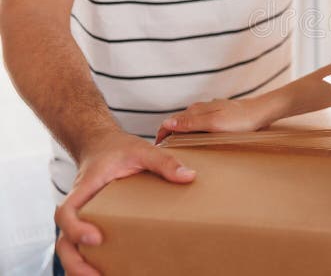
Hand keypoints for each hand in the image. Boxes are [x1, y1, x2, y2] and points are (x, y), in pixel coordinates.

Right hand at [55, 130, 195, 275]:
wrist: (102, 145)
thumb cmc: (117, 148)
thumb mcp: (142, 150)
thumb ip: (163, 161)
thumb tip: (188, 176)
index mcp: (85, 189)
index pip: (66, 212)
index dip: (75, 228)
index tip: (96, 238)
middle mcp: (80, 207)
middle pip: (63, 240)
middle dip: (74, 262)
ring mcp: (84, 216)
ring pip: (69, 247)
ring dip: (79, 266)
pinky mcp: (92, 222)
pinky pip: (82, 244)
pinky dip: (89, 261)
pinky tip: (108, 271)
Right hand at [156, 96, 277, 143]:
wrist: (263, 112)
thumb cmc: (241, 119)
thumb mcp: (214, 123)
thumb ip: (191, 123)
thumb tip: (167, 122)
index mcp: (196, 110)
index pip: (171, 121)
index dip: (162, 133)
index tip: (157, 147)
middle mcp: (200, 108)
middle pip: (179, 122)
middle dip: (170, 134)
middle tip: (166, 152)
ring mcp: (210, 111)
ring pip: (190, 123)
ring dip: (182, 134)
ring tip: (180, 149)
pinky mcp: (219, 115)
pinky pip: (201, 124)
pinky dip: (195, 133)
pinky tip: (200, 141)